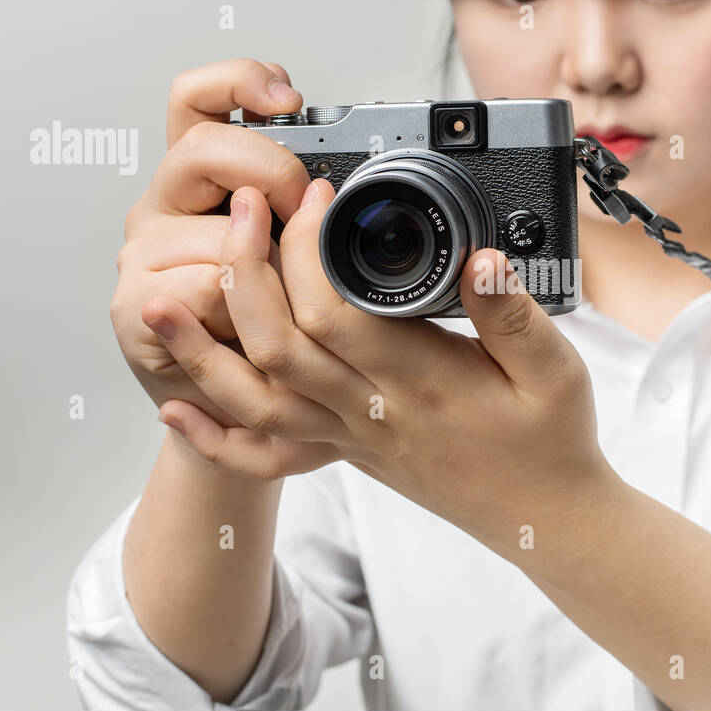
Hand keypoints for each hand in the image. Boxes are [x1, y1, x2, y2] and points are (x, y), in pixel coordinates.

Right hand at [110, 58, 308, 430]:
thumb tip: (355, 183)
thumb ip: (314, 210)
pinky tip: (249, 328)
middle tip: (308, 208)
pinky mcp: (136, 305)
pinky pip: (201, 289)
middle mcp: (167, 203)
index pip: (199, 97)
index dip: (241, 81)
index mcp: (203, 178)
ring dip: (265, 261)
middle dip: (272, 172)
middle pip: (204, 147)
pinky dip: (240, 310)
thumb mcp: (304, 256)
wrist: (243, 415)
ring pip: (212, 228)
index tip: (291, 99)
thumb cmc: (280, 333)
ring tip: (289, 294)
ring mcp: (146, 252)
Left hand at [147, 180, 613, 538]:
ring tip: (154, 303)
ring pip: (252, 398)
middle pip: (277, 344)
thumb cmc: (550, 442)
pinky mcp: (343, 453)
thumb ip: (514, 314)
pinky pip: (263, 454)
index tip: (314, 194)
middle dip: (245, 269)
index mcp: (419, 381)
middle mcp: (370, 412)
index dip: (307, 247)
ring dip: (198, 351)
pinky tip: (176, 407)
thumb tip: (481, 258)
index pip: (334, 310)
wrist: (543, 516)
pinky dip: (211, 437)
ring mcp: (349, 438)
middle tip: (241, 207)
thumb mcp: (557, 370)